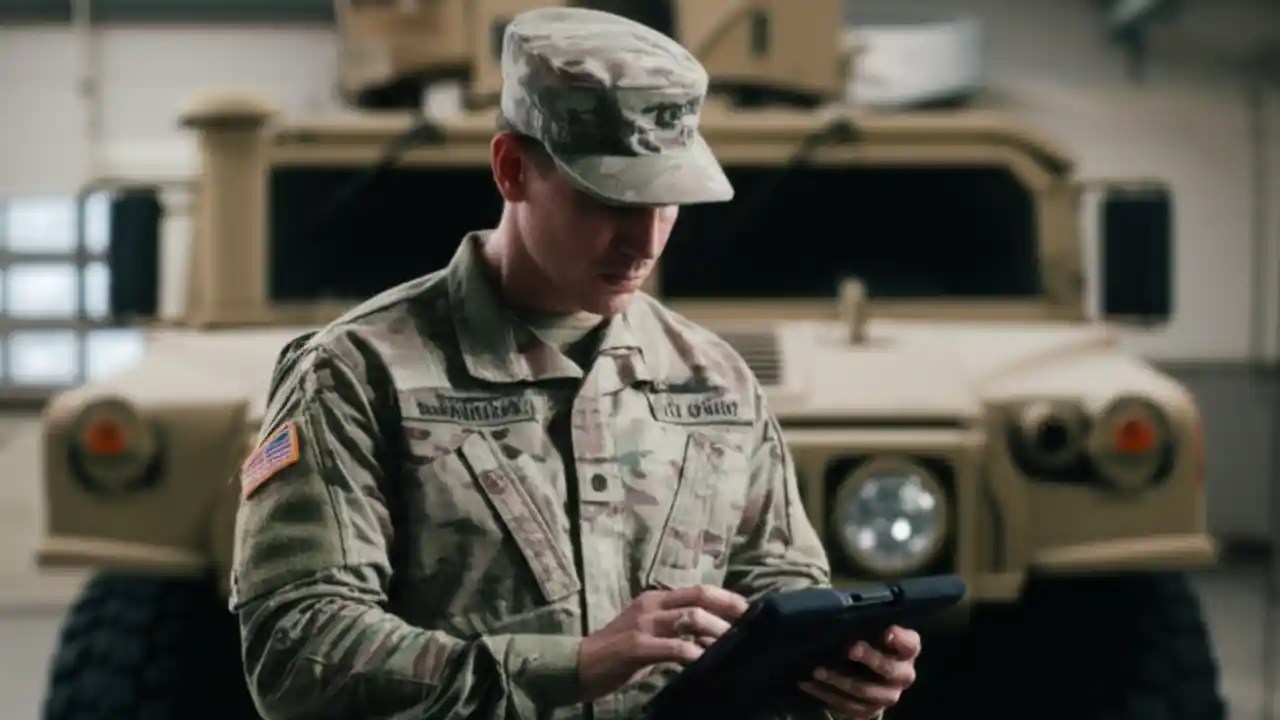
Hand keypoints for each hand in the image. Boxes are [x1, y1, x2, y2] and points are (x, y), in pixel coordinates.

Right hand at [577, 584, 748, 700]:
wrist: (580, 664)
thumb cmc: (619, 653)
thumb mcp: (653, 637)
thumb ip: (680, 634)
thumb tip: (714, 638)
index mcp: (657, 599)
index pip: (699, 590)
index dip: (727, 598)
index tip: (750, 611)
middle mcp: (652, 605)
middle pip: (699, 597)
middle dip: (729, 608)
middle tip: (750, 625)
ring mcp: (643, 624)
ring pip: (690, 618)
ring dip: (716, 631)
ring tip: (733, 645)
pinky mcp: (635, 646)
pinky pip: (672, 647)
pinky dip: (692, 653)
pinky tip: (704, 662)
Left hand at [798, 625, 920, 718]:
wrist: (867, 676)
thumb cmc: (869, 643)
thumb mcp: (872, 629)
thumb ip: (868, 622)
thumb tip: (847, 607)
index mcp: (906, 651)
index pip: (910, 644)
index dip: (900, 639)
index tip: (887, 631)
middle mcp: (903, 676)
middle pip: (891, 670)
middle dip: (871, 659)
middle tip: (851, 649)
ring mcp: (886, 696)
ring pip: (866, 692)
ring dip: (841, 681)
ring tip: (818, 670)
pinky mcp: (868, 711)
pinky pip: (848, 707)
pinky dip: (826, 695)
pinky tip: (809, 683)